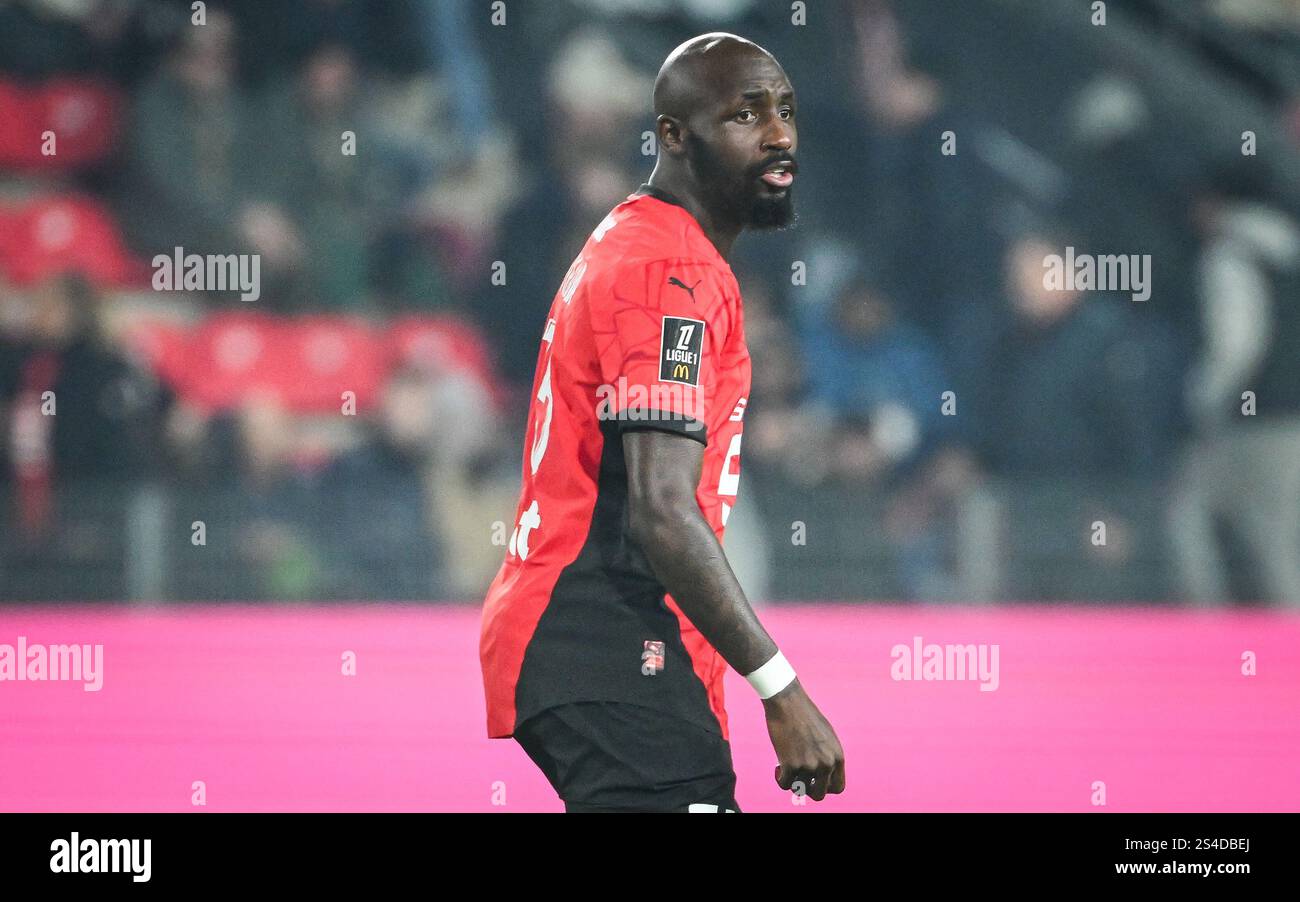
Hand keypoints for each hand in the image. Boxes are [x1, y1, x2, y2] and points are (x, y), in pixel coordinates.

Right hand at [763, 679, 845, 800]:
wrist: (787, 701)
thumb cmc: (804, 715)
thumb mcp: (825, 736)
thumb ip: (827, 755)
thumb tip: (822, 775)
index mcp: (837, 756)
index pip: (838, 787)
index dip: (825, 788)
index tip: (814, 782)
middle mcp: (826, 764)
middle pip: (819, 794)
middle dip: (808, 789)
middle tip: (799, 779)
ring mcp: (808, 765)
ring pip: (799, 790)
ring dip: (791, 782)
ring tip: (786, 769)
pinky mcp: (790, 765)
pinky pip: (784, 784)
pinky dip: (779, 778)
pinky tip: (777, 767)